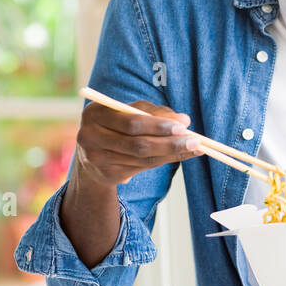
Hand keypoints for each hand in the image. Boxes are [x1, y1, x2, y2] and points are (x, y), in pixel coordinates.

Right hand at [74, 98, 203, 188]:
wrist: (93, 151)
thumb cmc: (117, 123)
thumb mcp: (131, 111)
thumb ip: (154, 112)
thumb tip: (183, 120)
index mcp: (95, 113)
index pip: (131, 122)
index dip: (159, 125)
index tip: (183, 125)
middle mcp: (91, 137)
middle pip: (138, 144)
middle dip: (170, 143)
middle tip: (195, 140)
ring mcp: (97, 159)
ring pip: (143, 159)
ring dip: (172, 153)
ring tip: (195, 148)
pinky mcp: (108, 175)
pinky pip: (142, 168)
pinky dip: (165, 160)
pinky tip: (182, 155)